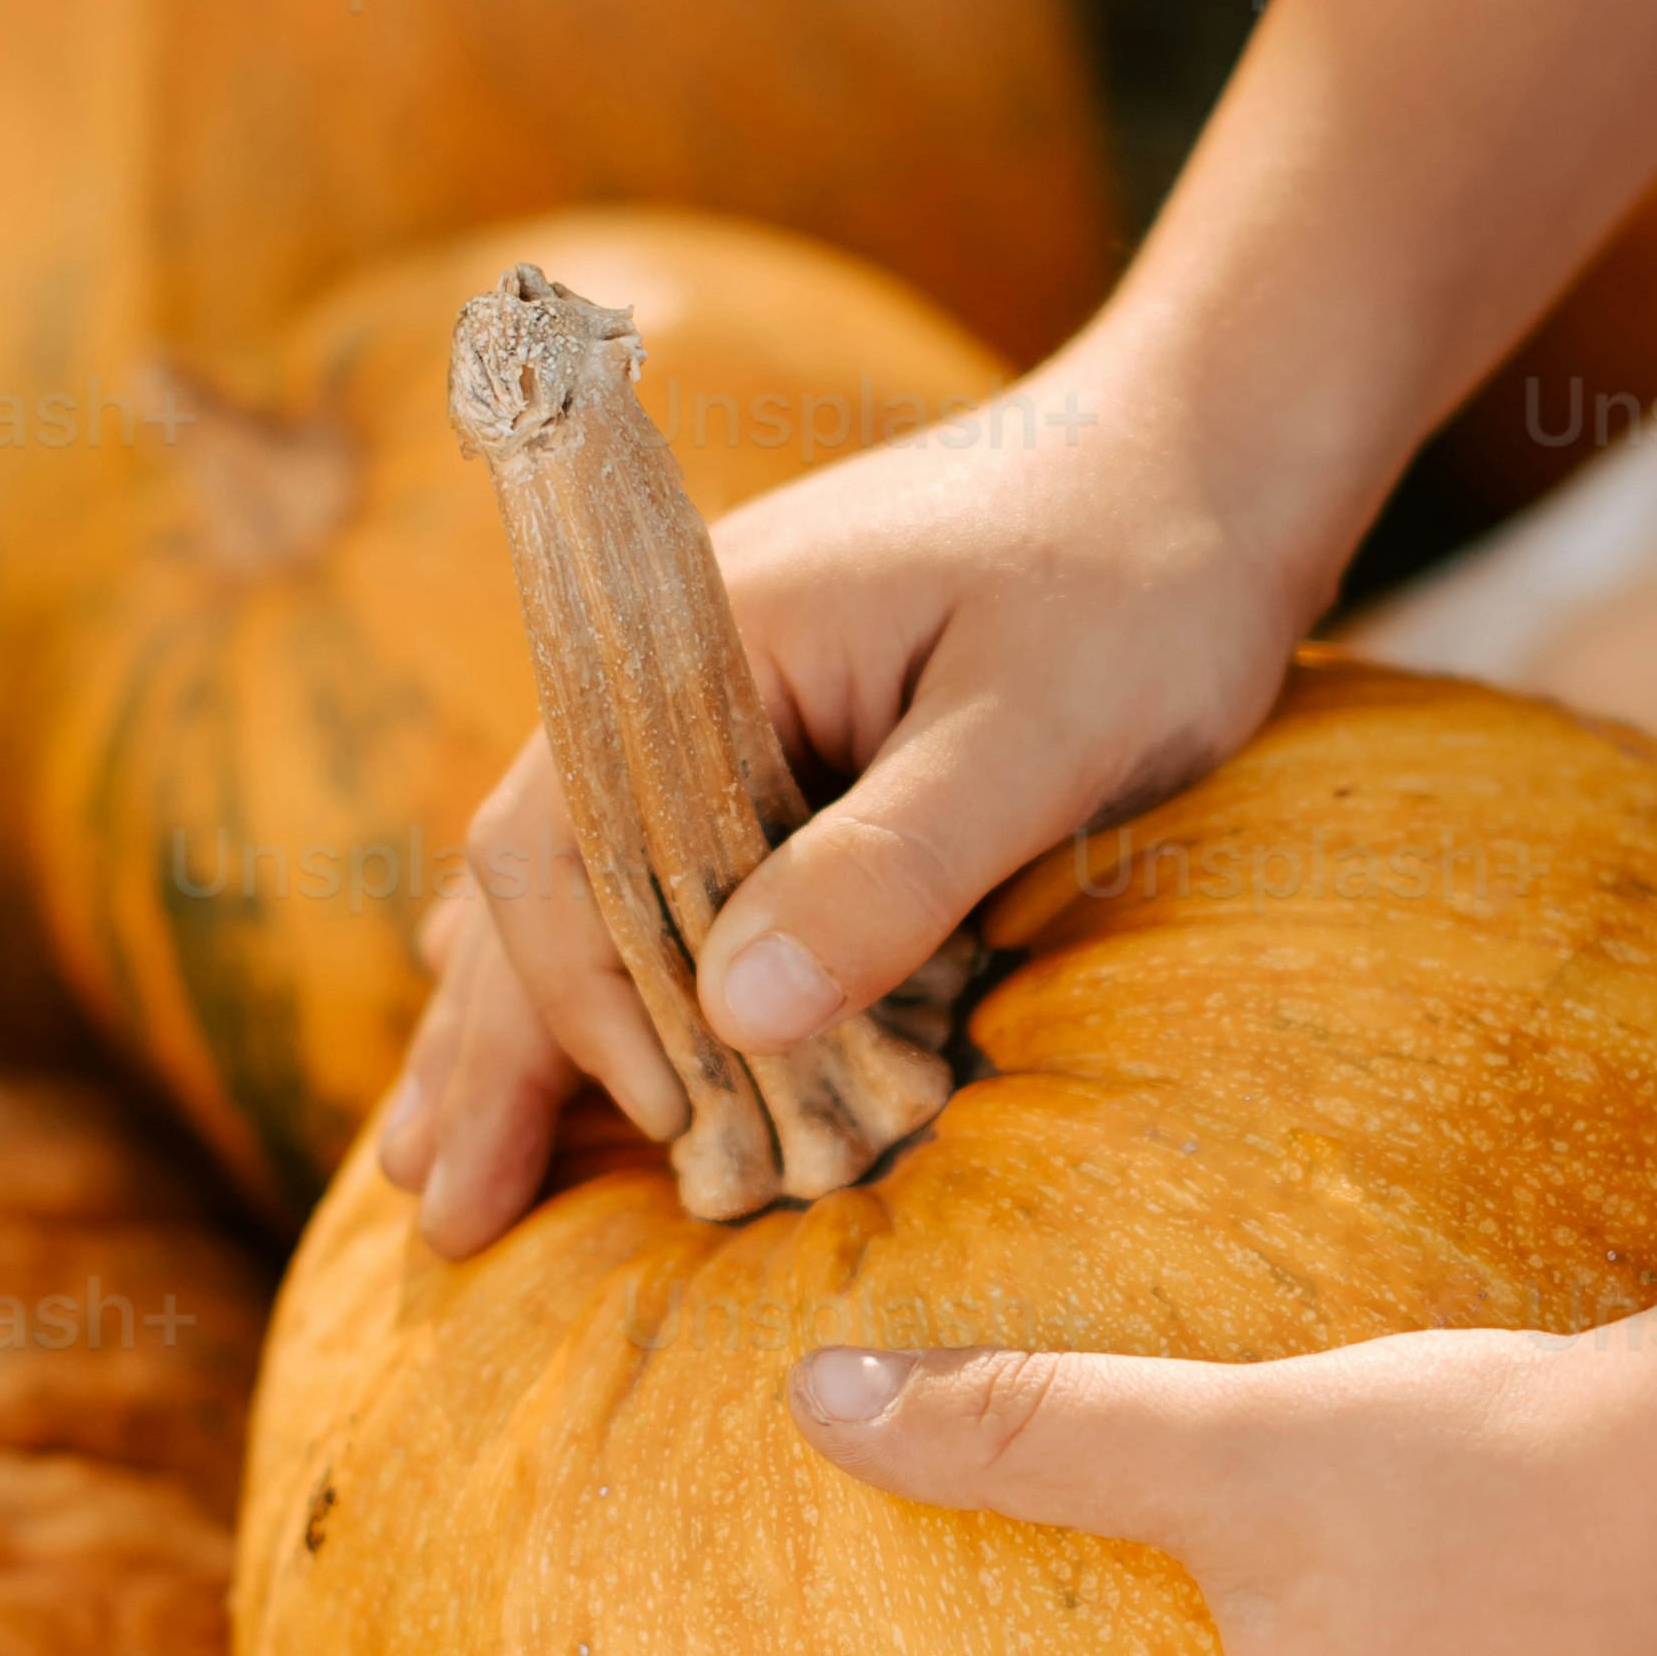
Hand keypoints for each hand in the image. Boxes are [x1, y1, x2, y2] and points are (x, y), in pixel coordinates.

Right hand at [382, 355, 1312, 1254]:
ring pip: (578, 878)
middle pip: (537, 878)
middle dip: (488, 1051)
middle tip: (441, 1213)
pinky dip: (610, 967)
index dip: (585, 1004)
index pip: (565, 844)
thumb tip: (736, 1017)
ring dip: (519, 1020)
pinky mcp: (789, 730)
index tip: (661, 1127)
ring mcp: (724, 697)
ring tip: (438, 1159)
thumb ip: (894, 863)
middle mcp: (680, 669)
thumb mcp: (1043, 728)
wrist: (1218, 442)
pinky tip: (575, 1040)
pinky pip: (655, 863)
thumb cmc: (1147, 572)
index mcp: (703, 644)